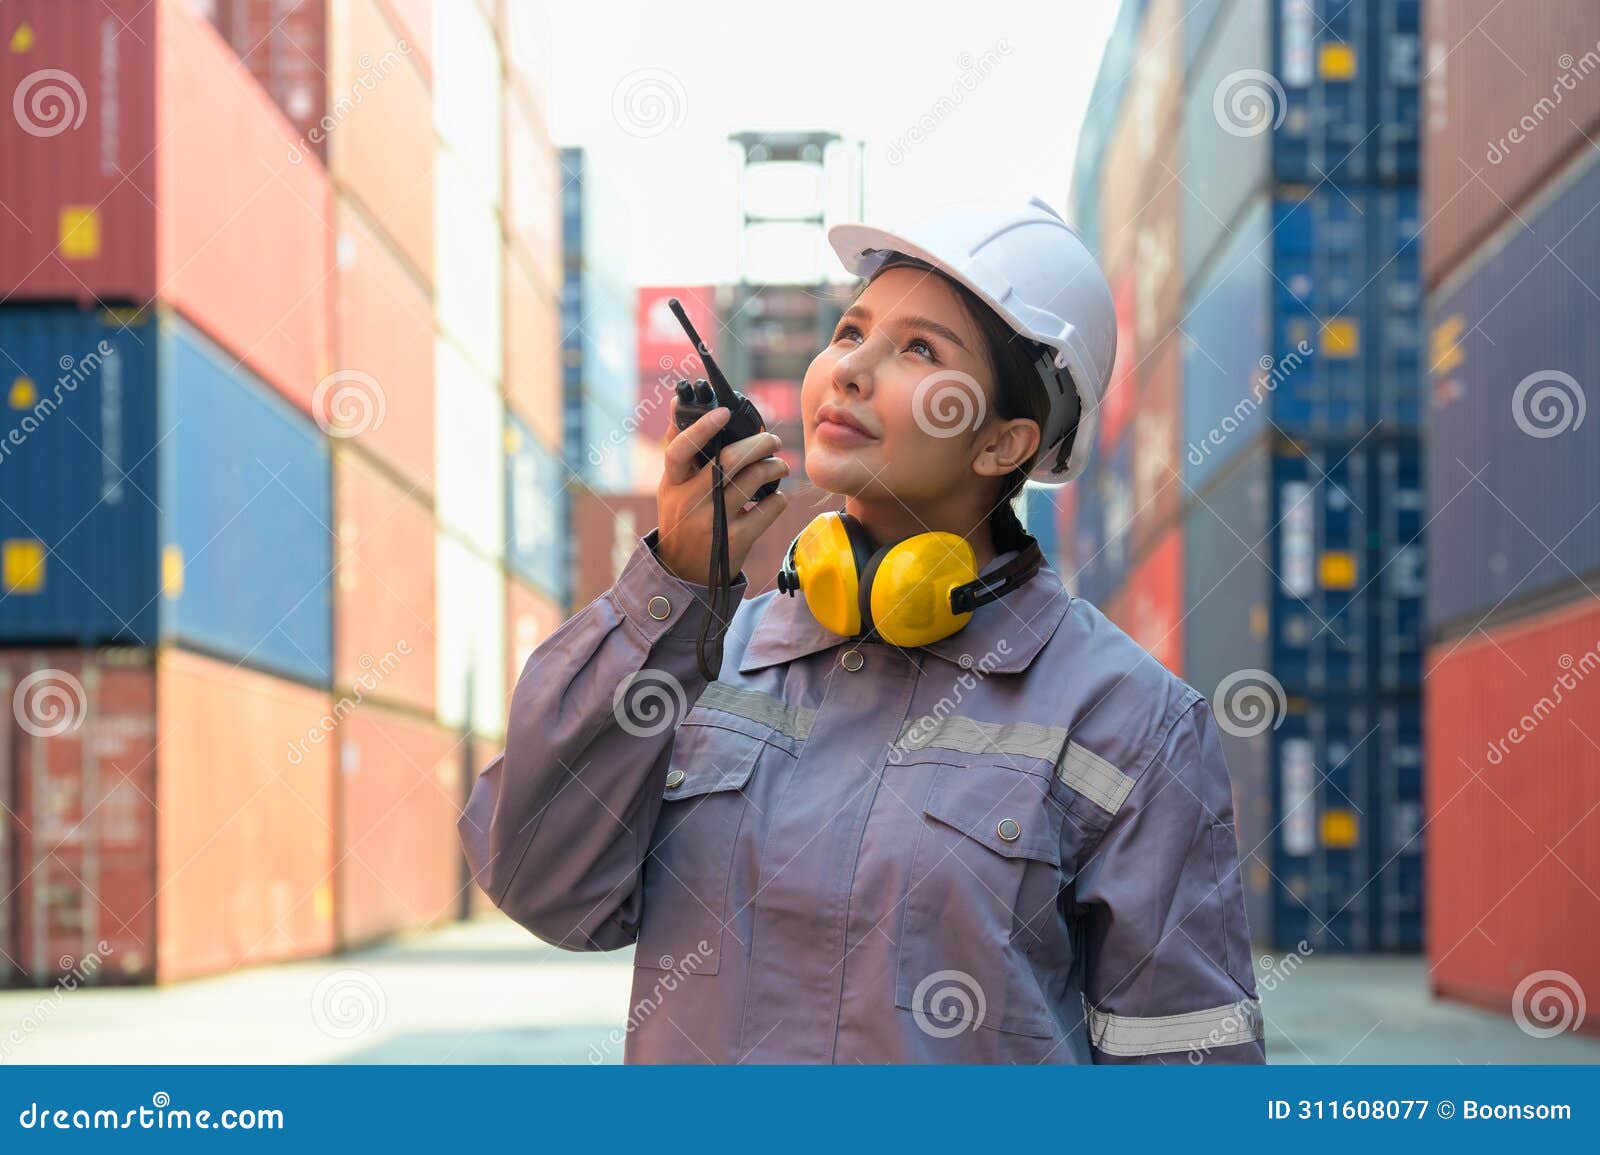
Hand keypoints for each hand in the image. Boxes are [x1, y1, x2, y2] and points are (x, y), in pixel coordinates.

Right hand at [656, 400, 788, 585]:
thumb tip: (679, 399)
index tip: (724, 411)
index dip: (703, 427)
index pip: (681, 449)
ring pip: (754, 480)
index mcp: (672, 483)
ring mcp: (713, 522)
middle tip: (773, 440)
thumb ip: (679, 446)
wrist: (684, 570)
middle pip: (730, 460)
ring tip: (780, 466)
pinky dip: (778, 498)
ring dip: (775, 467)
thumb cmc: (682, 516)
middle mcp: (690, 501)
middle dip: (760, 443)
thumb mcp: (672, 485)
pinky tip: (775, 496)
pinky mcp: (736, 541)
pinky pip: (769, 508)